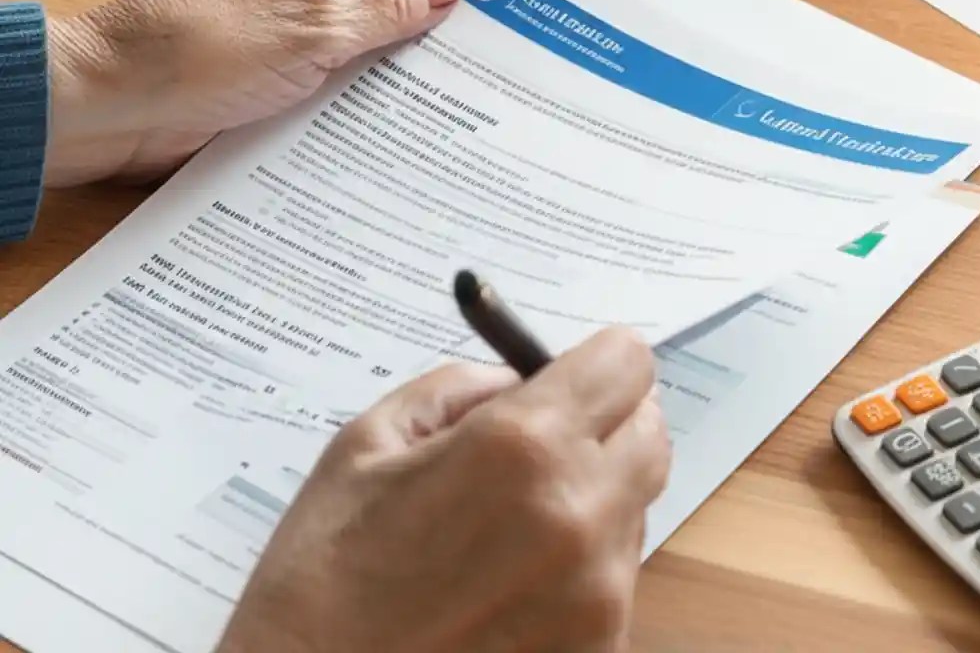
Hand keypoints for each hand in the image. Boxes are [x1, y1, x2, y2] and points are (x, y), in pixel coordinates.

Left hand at [46, 0, 464, 186]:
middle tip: (512, 52)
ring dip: (418, 63)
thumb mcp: (313, 18)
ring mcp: (305, 23)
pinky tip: (425, 120)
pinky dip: (384, 95)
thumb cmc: (198, 45)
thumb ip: (389, 2)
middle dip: (449, 15)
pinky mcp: (295, 71)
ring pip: (384, 35)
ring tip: (481, 93)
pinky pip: (356, 75)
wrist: (118, 108)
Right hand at [216, 327, 671, 652]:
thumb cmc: (320, 580)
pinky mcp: (602, 650)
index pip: (626, 363)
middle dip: (609, 425)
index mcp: (522, 446)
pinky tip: (511, 585)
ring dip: (594, 499)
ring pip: (635, 510)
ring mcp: (600, 593)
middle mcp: (579, 515)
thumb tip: (517, 378)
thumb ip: (458, 391)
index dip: (597, 362)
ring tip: (509, 529)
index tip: (575, 376)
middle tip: (552, 442)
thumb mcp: (367, 446)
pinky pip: (617, 580)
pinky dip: (582, 568)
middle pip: (651, 435)